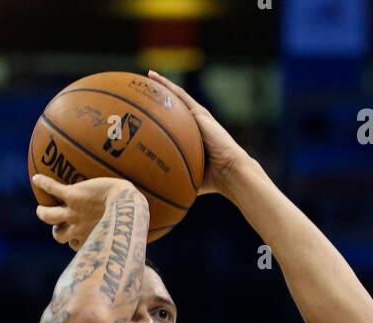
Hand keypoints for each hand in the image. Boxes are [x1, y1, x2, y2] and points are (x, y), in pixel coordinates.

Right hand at [33, 175, 144, 250]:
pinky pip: (53, 190)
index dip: (75, 243)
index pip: (76, 246)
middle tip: (56, 225)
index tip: (77, 239)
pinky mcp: (72, 196)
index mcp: (90, 238)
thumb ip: (126, 235)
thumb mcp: (126, 232)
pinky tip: (36, 178)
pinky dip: (43, 184)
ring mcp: (73, 212)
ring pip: (49, 217)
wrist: (125, 206)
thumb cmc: (131, 219)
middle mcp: (78, 229)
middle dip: (56, 232)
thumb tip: (142, 239)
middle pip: (58, 236)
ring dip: (44, 213)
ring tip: (41, 208)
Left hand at [147, 70, 245, 195]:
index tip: (145, 114)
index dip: (160, 117)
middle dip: (159, 98)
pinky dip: (168, 87)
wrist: (230, 171)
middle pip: (173, 107)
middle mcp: (194, 124)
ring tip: (147, 78)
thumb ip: (174, 179)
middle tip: (142, 90)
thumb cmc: (212, 181)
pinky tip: (155, 79)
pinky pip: (180, 96)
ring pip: (176, 97)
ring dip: (162, 86)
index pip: (172, 124)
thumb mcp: (188, 178)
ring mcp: (198, 117)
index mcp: (191, 137)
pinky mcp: (200, 113)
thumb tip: (154, 194)